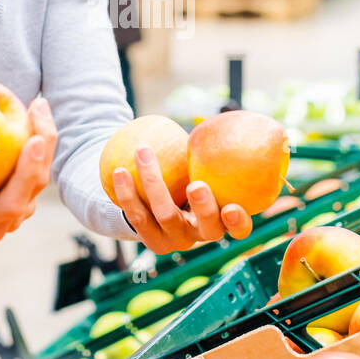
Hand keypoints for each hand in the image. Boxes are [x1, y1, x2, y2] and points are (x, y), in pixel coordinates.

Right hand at [0, 97, 57, 242]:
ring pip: (41, 175)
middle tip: (38, 109)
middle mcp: (2, 221)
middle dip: (44, 148)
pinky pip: (38, 165)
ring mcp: (16, 210)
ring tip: (38, 104)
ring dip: (46, 139)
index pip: (11, 203)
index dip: (26, 175)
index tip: (33, 140)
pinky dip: (41, 138)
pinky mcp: (23, 194)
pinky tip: (36, 109)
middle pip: (34, 187)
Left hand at [111, 146, 252, 254]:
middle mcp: (201, 235)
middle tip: (196, 186)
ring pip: (166, 215)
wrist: (155, 208)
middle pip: (207, 227)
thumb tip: (221, 117)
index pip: (239, 228)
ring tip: (143, 153)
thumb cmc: (188, 177)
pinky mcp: (151, 241)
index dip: (238, 221)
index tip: (231, 207)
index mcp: (222, 221)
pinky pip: (138, 216)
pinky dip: (128, 193)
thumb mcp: (203, 168)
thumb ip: (211, 153)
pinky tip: (120, 171)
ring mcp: (175, 241)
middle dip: (204, 208)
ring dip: (154, 183)